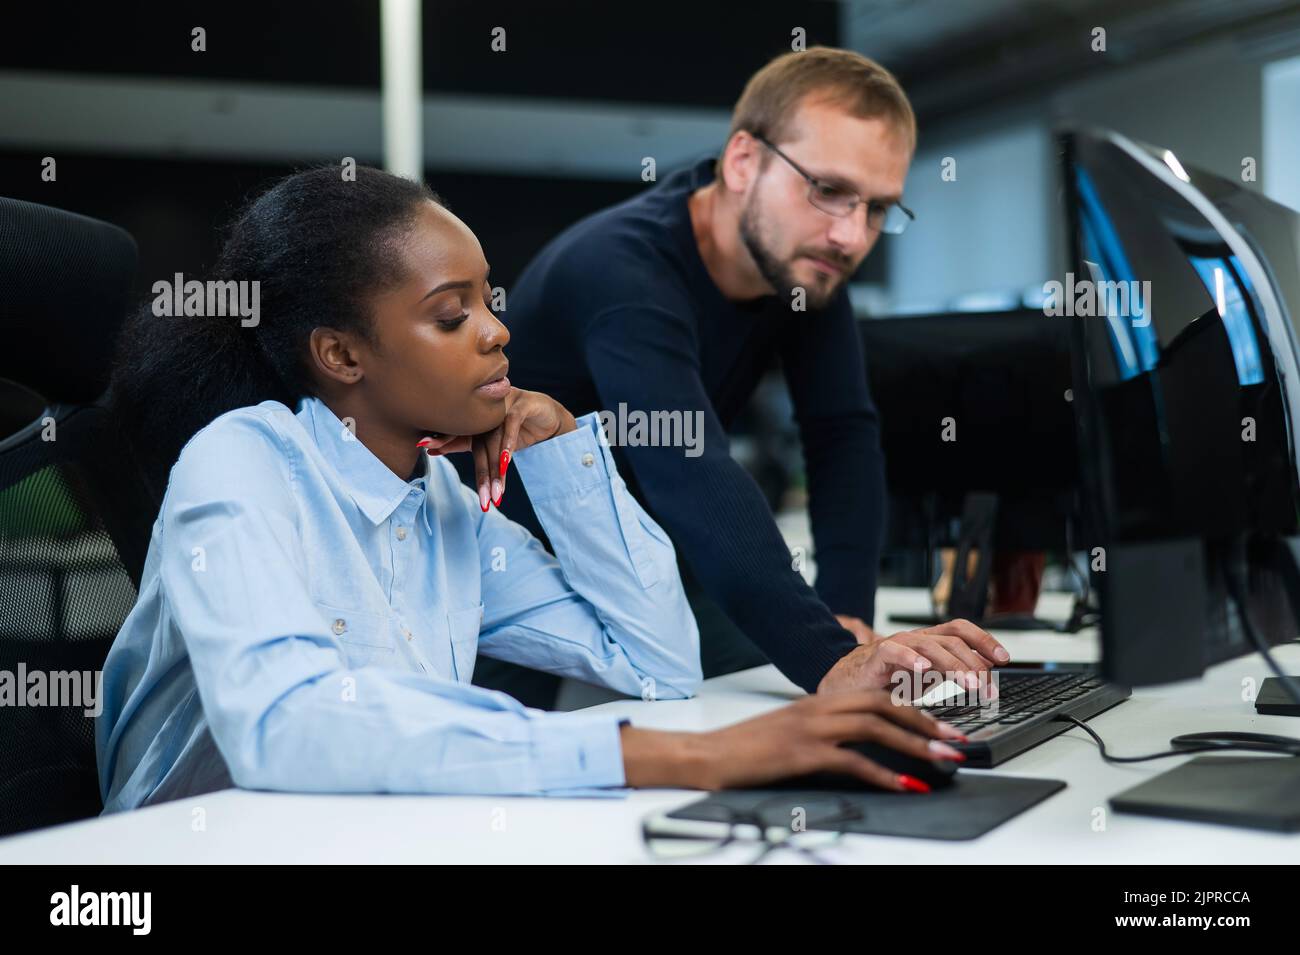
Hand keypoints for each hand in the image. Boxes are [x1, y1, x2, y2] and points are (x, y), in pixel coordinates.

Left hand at [419, 387, 577, 509]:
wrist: (549, 416)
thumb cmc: (515, 428)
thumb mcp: (490, 441)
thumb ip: (462, 443)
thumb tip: (431, 451)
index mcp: (475, 415)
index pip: (458, 433)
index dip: (443, 440)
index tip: (424, 447)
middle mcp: (487, 409)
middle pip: (480, 445)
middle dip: (481, 476)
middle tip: (482, 502)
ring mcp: (504, 404)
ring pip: (496, 440)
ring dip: (497, 470)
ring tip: (497, 494)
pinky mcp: (523, 405)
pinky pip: (512, 425)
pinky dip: (508, 445)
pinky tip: (504, 464)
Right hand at [620, 691, 968, 791]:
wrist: (708, 754)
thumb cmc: (747, 748)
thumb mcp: (790, 730)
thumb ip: (825, 731)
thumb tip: (864, 748)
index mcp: (818, 700)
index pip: (876, 695)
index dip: (913, 709)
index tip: (940, 727)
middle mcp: (818, 708)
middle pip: (883, 706)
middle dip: (925, 724)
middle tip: (956, 742)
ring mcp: (810, 728)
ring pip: (875, 728)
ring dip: (915, 745)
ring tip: (943, 761)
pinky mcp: (801, 753)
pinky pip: (852, 761)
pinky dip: (884, 775)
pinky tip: (905, 786)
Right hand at [817, 618, 1010, 693]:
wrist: (843, 686)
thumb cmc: (883, 682)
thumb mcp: (926, 680)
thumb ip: (952, 674)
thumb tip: (985, 675)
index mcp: (929, 643)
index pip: (961, 631)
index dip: (984, 640)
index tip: (1003, 659)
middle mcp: (915, 640)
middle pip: (951, 639)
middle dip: (974, 662)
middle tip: (986, 686)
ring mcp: (895, 645)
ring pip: (930, 645)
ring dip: (954, 665)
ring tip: (969, 683)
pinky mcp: (875, 657)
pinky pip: (894, 651)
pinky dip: (910, 658)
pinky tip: (924, 669)